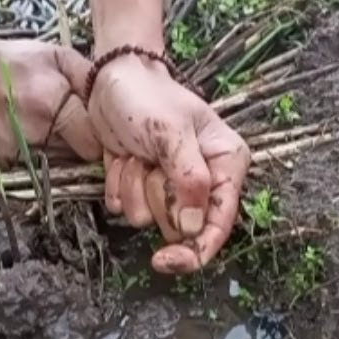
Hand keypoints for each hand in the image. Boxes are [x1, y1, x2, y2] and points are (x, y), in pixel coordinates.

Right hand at [0, 33, 102, 168]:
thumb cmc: (11, 61)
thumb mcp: (57, 56)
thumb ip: (89, 78)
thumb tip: (111, 100)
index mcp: (52, 105)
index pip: (93, 144)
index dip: (100, 140)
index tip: (99, 132)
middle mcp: (34, 133)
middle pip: (76, 156)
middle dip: (80, 143)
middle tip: (73, 124)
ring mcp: (15, 152)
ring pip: (55, 163)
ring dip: (58, 149)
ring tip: (47, 124)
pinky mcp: (0, 162)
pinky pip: (31, 165)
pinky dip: (35, 152)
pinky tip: (26, 131)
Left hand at [88, 53, 250, 273]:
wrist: (113, 77)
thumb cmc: (147, 97)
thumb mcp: (171, 133)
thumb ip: (188, 179)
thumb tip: (192, 227)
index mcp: (226, 164)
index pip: (220, 223)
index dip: (196, 249)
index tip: (166, 261)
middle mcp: (204, 179)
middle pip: (180, 225)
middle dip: (156, 196)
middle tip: (150, 161)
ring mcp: (170, 185)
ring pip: (146, 217)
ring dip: (133, 186)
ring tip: (135, 153)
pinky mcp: (139, 185)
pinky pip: (123, 207)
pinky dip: (117, 184)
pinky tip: (121, 157)